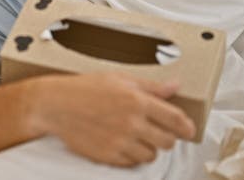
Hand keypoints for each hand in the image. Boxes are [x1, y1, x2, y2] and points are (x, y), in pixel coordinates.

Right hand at [28, 72, 195, 166]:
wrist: (54, 105)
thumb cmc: (84, 88)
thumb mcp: (119, 79)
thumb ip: (150, 86)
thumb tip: (175, 86)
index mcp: (137, 100)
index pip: (176, 120)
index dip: (187, 127)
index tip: (188, 129)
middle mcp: (132, 123)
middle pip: (167, 141)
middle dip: (166, 137)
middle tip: (157, 130)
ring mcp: (120, 142)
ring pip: (151, 155)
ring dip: (149, 148)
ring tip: (136, 137)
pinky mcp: (109, 156)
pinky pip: (132, 163)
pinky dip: (131, 156)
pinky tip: (122, 143)